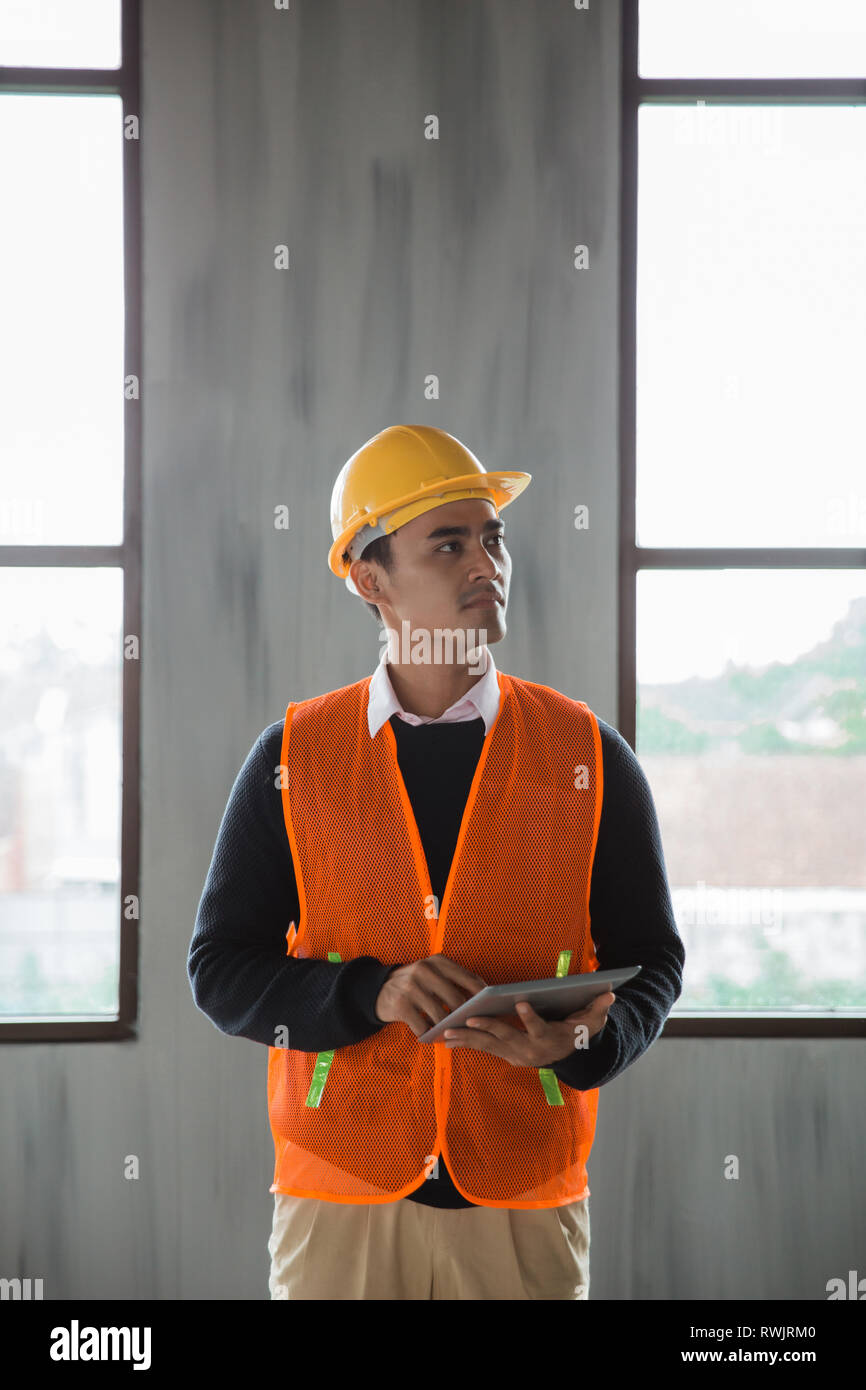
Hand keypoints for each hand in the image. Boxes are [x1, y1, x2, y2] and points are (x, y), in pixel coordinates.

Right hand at [374, 954, 487, 1037]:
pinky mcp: (401, 1006)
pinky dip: (429, 1034)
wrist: (378, 990)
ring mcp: (411, 988)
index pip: (467, 978)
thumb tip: (483, 998)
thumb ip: (455, 981)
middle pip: (455, 999)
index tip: (490, 1007)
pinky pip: (423, 1027)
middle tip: (470, 1026)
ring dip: (447, 1028)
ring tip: (451, 1034)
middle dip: (464, 1015)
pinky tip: (431, 1036)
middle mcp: (424, 970)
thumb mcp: (433, 974)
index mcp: (437, 961)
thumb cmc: (416, 985)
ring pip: (440, 1016)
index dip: (481, 995)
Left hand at [440, 991, 614, 1067]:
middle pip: (507, 1038)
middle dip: (487, 1029)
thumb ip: (598, 1008)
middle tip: (470, 1020)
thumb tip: (610, 994)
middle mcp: (530, 1050)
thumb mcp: (592, 1021)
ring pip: (489, 1045)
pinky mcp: (505, 1054)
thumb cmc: (578, 1032)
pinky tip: (446, 1038)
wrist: (569, 1057)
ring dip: (467, 1039)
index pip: (539, 1028)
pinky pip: (483, 1048)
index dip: (530, 1017)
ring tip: (446, 1033)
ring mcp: (515, 1054)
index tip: (521, 1003)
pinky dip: (465, 1043)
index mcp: (549, 1038)